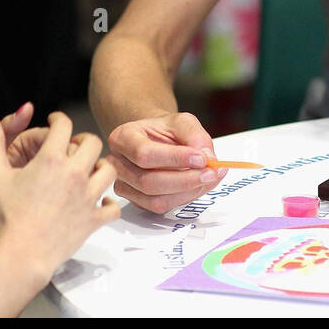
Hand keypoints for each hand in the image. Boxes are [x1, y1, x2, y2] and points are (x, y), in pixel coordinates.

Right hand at [0, 111, 118, 275]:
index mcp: (51, 160)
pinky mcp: (93, 219)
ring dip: (100, 166)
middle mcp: (74, 174)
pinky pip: (112, 207)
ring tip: (90, 168)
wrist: (21, 253)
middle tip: (74, 143)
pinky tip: (100, 201)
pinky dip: (109, 203)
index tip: (55, 121)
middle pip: (93, 142)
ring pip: (108, 170)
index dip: (58, 118)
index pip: (63, 125)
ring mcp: (88, 196)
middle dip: (83, 139)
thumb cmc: (6, 215)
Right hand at [106, 112, 226, 213]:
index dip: (175, 159)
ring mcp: (124, 185)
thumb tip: (207, 159)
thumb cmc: (165, 130)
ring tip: (208, 178)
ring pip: (155, 199)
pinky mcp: (136, 201)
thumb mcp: (182, 122)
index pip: (144, 154)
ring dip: (187, 192)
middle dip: (185, 180)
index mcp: (123, 138)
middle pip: (148, 181)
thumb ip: (195, 137)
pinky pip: (159, 207)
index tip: (201, 158)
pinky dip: (183, 199)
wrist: (157, 139)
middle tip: (211, 172)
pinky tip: (197, 186)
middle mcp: (117, 164)